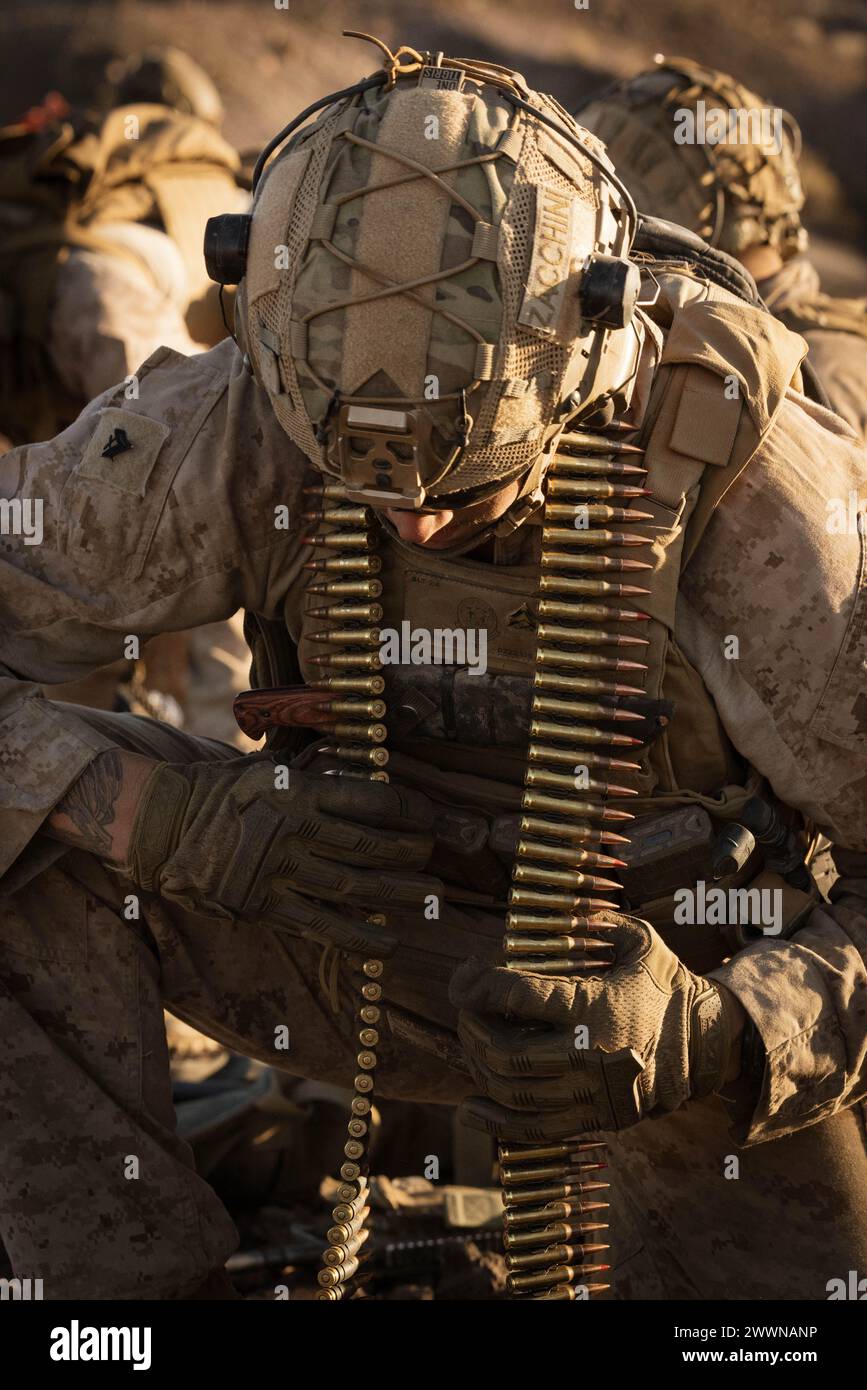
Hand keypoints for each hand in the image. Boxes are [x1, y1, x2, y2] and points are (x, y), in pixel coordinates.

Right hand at [124, 757, 442, 954]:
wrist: (167, 824)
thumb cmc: (227, 791)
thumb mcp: (272, 768)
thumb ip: (317, 776)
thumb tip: (369, 778)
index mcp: (299, 791)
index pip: (369, 800)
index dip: (408, 809)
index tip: (428, 816)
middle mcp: (294, 830)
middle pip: (370, 845)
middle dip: (411, 852)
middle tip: (433, 856)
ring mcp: (280, 871)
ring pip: (354, 886)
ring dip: (400, 893)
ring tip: (431, 897)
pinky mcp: (265, 906)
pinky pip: (321, 926)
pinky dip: (359, 936)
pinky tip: (388, 941)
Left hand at [449, 915, 738, 1140]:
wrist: (708, 1043)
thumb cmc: (665, 985)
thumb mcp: (640, 941)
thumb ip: (599, 923)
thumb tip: (560, 911)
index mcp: (597, 1006)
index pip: (518, 996)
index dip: (478, 985)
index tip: (464, 976)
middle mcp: (591, 1054)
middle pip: (505, 1051)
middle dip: (472, 1028)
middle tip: (466, 1009)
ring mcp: (593, 1094)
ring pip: (513, 1091)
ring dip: (479, 1067)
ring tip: (472, 1042)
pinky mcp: (597, 1120)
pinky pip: (535, 1130)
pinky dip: (496, 1122)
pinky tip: (472, 1107)